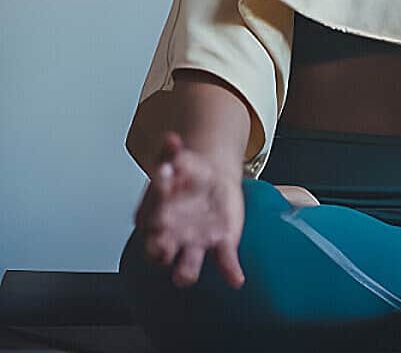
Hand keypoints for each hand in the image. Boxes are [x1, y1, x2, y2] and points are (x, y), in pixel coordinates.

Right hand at [132, 131, 246, 289]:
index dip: (155, 199)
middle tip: (161, 245)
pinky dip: (230, 271)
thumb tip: (171, 139)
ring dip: (185, 271)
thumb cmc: (187, 175)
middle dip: (158, 249)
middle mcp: (170, 235)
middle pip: (158, 250)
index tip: (164, 181)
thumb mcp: (177, 158)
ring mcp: (195, 243)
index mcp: (155, 214)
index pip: (148, 213)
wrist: (211, 181)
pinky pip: (224, 261)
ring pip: (186, 266)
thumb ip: (171, 151)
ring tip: (184, 275)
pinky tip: (237, 278)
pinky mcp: (220, 244)